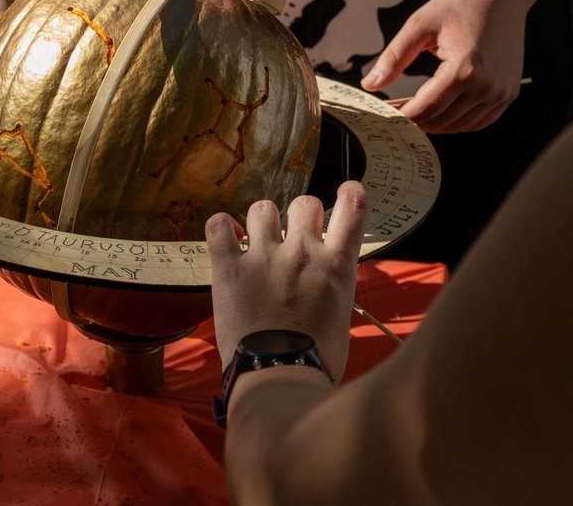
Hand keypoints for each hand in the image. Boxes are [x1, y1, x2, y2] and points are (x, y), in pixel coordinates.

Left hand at [206, 182, 366, 380]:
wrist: (278, 378)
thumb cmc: (316, 358)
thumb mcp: (340, 314)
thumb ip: (332, 281)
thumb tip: (325, 271)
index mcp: (336, 265)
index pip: (353, 206)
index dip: (350, 193)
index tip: (346, 194)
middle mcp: (302, 252)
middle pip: (305, 202)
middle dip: (300, 216)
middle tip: (292, 238)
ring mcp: (264, 257)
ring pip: (263, 208)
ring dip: (262, 223)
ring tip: (258, 243)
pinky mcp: (229, 268)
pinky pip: (219, 225)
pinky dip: (222, 227)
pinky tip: (228, 239)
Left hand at [362, 0, 527, 132]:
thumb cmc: (462, 4)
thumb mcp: (420, 25)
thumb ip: (393, 57)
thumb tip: (370, 84)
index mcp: (464, 69)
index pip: (425, 109)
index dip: (401, 115)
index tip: (385, 113)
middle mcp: (487, 86)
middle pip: (441, 121)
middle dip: (415, 121)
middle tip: (396, 112)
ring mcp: (501, 92)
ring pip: (460, 126)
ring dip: (436, 124)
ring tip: (416, 111)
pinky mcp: (508, 93)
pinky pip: (480, 121)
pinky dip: (458, 122)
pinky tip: (442, 110)